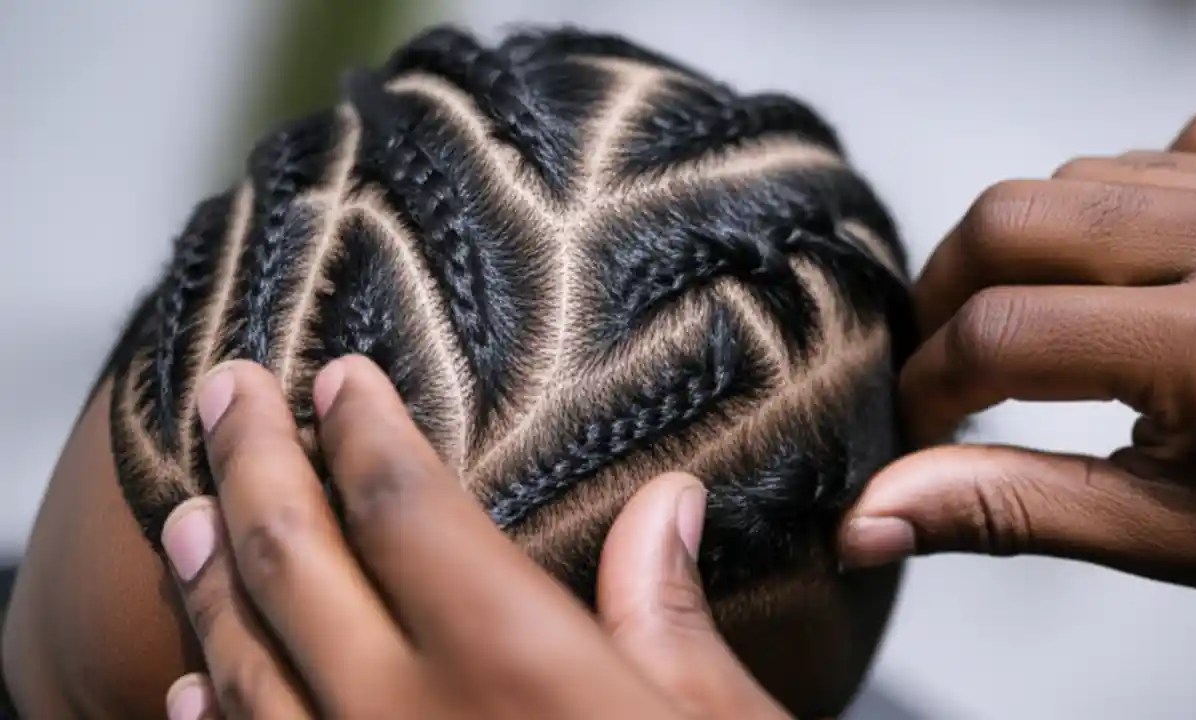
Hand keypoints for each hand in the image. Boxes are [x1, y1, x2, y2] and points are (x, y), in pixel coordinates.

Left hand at [157, 357, 787, 718]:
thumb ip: (667, 615)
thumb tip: (667, 508)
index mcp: (511, 659)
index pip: (402, 501)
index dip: (362, 426)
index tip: (339, 379)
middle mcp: (406, 717)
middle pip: (296, 553)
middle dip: (253, 458)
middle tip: (228, 392)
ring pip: (244, 658)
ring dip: (209, 576)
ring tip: (187, 511)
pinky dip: (212, 715)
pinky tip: (195, 681)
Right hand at [839, 108, 1195, 606]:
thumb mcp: (1181, 534)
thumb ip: (1013, 511)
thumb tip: (876, 518)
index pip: (995, 337)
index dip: (927, 387)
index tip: (925, 423)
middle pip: (1009, 219)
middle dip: (947, 293)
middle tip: (951, 361)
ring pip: (1077, 173)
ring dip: (1027, 248)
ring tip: (1042, 323)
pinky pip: (1171, 143)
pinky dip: (1123, 199)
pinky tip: (1139, 264)